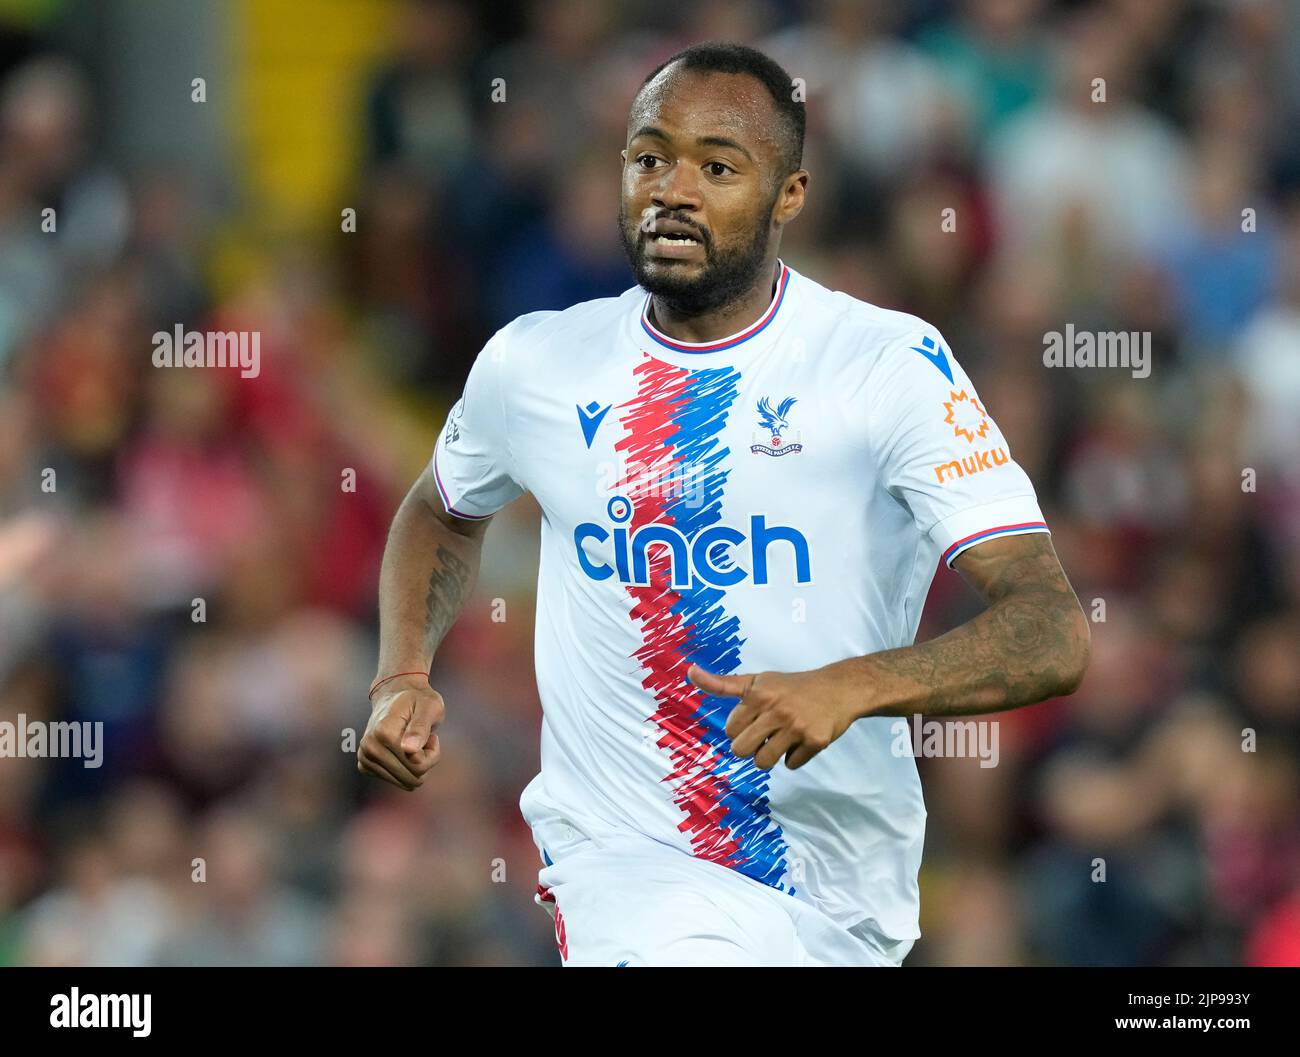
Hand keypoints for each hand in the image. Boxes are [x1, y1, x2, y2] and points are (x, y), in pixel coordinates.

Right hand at [357, 676, 444, 789]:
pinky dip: (405, 769)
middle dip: (425, 761)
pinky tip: (403, 750)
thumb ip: (420, 727)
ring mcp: (365, 758)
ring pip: (406, 782)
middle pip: (412, 777)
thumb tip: (409, 750)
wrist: (395, 694)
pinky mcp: (365, 765)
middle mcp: (369, 747)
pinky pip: (397, 781)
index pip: (419, 765)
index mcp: (383, 732)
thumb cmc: (418, 700)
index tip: (429, 733)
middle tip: (423, 739)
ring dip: (416, 765)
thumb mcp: (429, 707)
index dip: (432, 751)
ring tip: (414, 743)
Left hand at [685, 663, 860, 770]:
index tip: (755, 718)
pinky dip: (795, 756)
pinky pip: (791, 765)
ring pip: (763, 762)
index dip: (741, 728)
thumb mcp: (758, 681)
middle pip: (741, 750)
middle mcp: (776, 708)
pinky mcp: (816, 740)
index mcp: (758, 693)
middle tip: (766, 734)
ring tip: (782, 740)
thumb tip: (689, 672)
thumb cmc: (792, 686)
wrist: (839, 688)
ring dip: (769, 757)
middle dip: (751, 747)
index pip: (730, 730)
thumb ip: (723, 683)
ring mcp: (796, 725)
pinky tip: (804, 739)